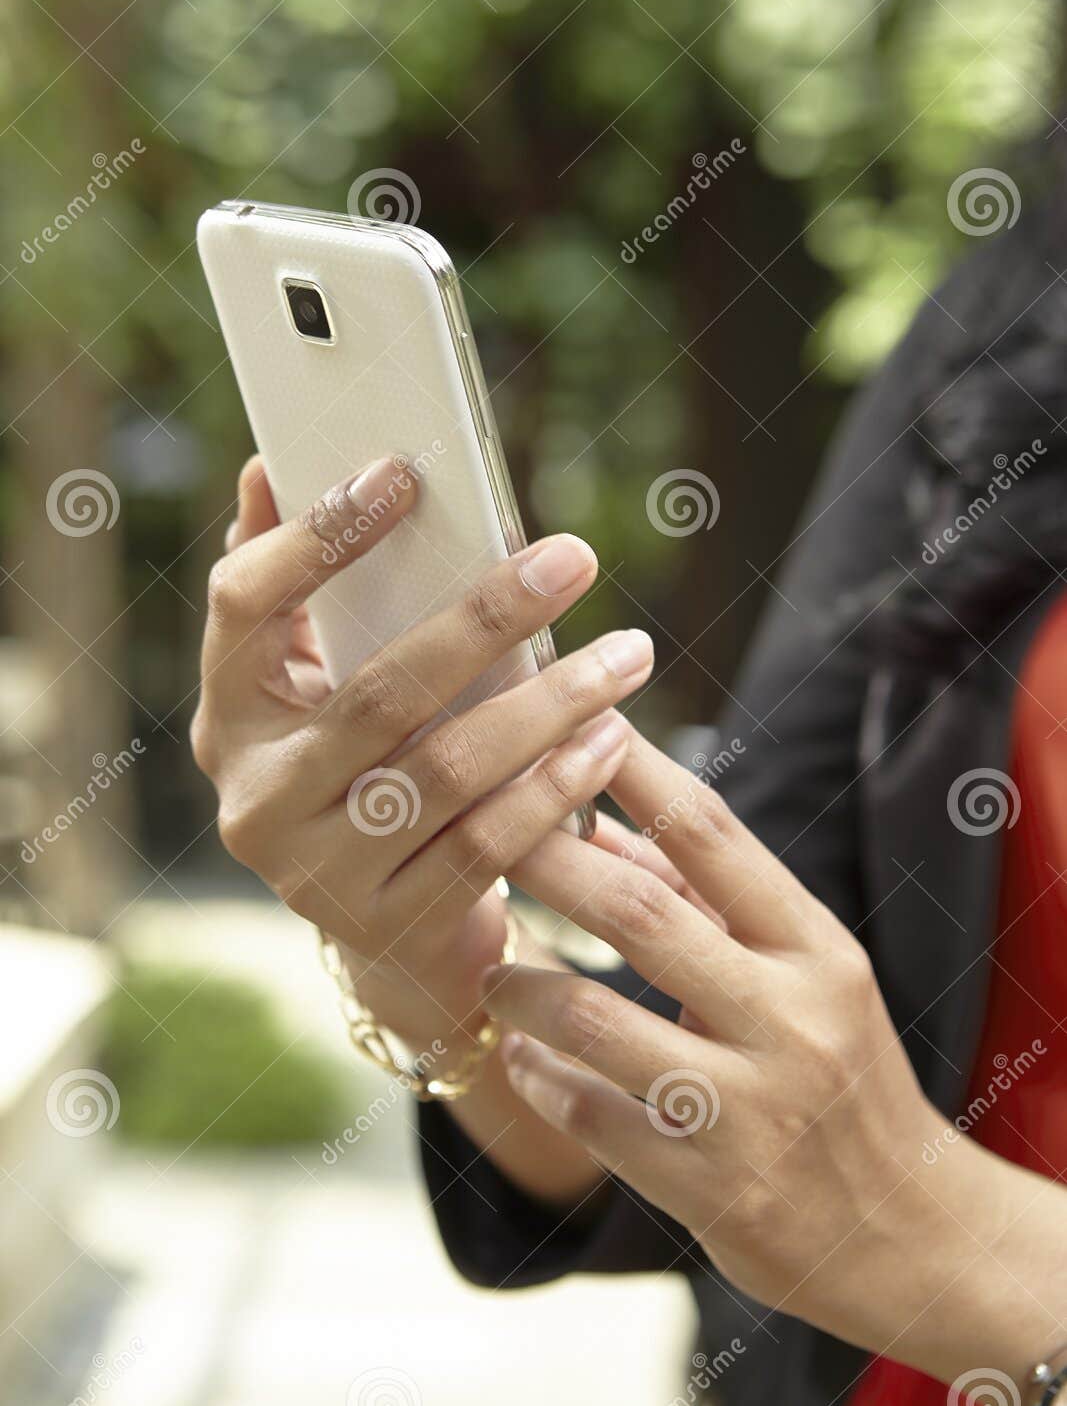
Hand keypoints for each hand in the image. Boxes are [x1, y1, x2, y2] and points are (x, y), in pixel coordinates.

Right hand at [191, 455, 654, 1060]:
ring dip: (551, 706)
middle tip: (574, 560)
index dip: (315, 536)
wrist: (391, 937)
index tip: (400, 474)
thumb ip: (296, 588)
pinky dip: (556, 787)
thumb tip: (267, 469)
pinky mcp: (391, 926)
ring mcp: (318, 872)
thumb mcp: (317, 688)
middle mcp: (258, 796)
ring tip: (628, 655)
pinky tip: (611, 740)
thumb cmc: (362, 776)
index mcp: (230, 713)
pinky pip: (488, 846)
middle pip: (379, 692)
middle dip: (486, 617)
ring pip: (448, 771)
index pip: (244, 604)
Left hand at [477, 728, 962, 1358]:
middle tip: (479, 828)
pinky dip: (541, 1079)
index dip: (633, 771)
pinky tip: (521, 1059)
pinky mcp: (714, 1191)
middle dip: (545, 860)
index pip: (712, 835)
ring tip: (493, 970)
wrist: (912, 1232)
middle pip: (639, 911)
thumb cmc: (843, 1076)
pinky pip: (592, 1120)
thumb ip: (706, 903)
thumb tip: (599, 827)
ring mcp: (752, 1108)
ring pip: (594, 1020)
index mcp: (816, 949)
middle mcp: (790, 1017)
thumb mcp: (803, 975)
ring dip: (522, 984)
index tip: (568, 721)